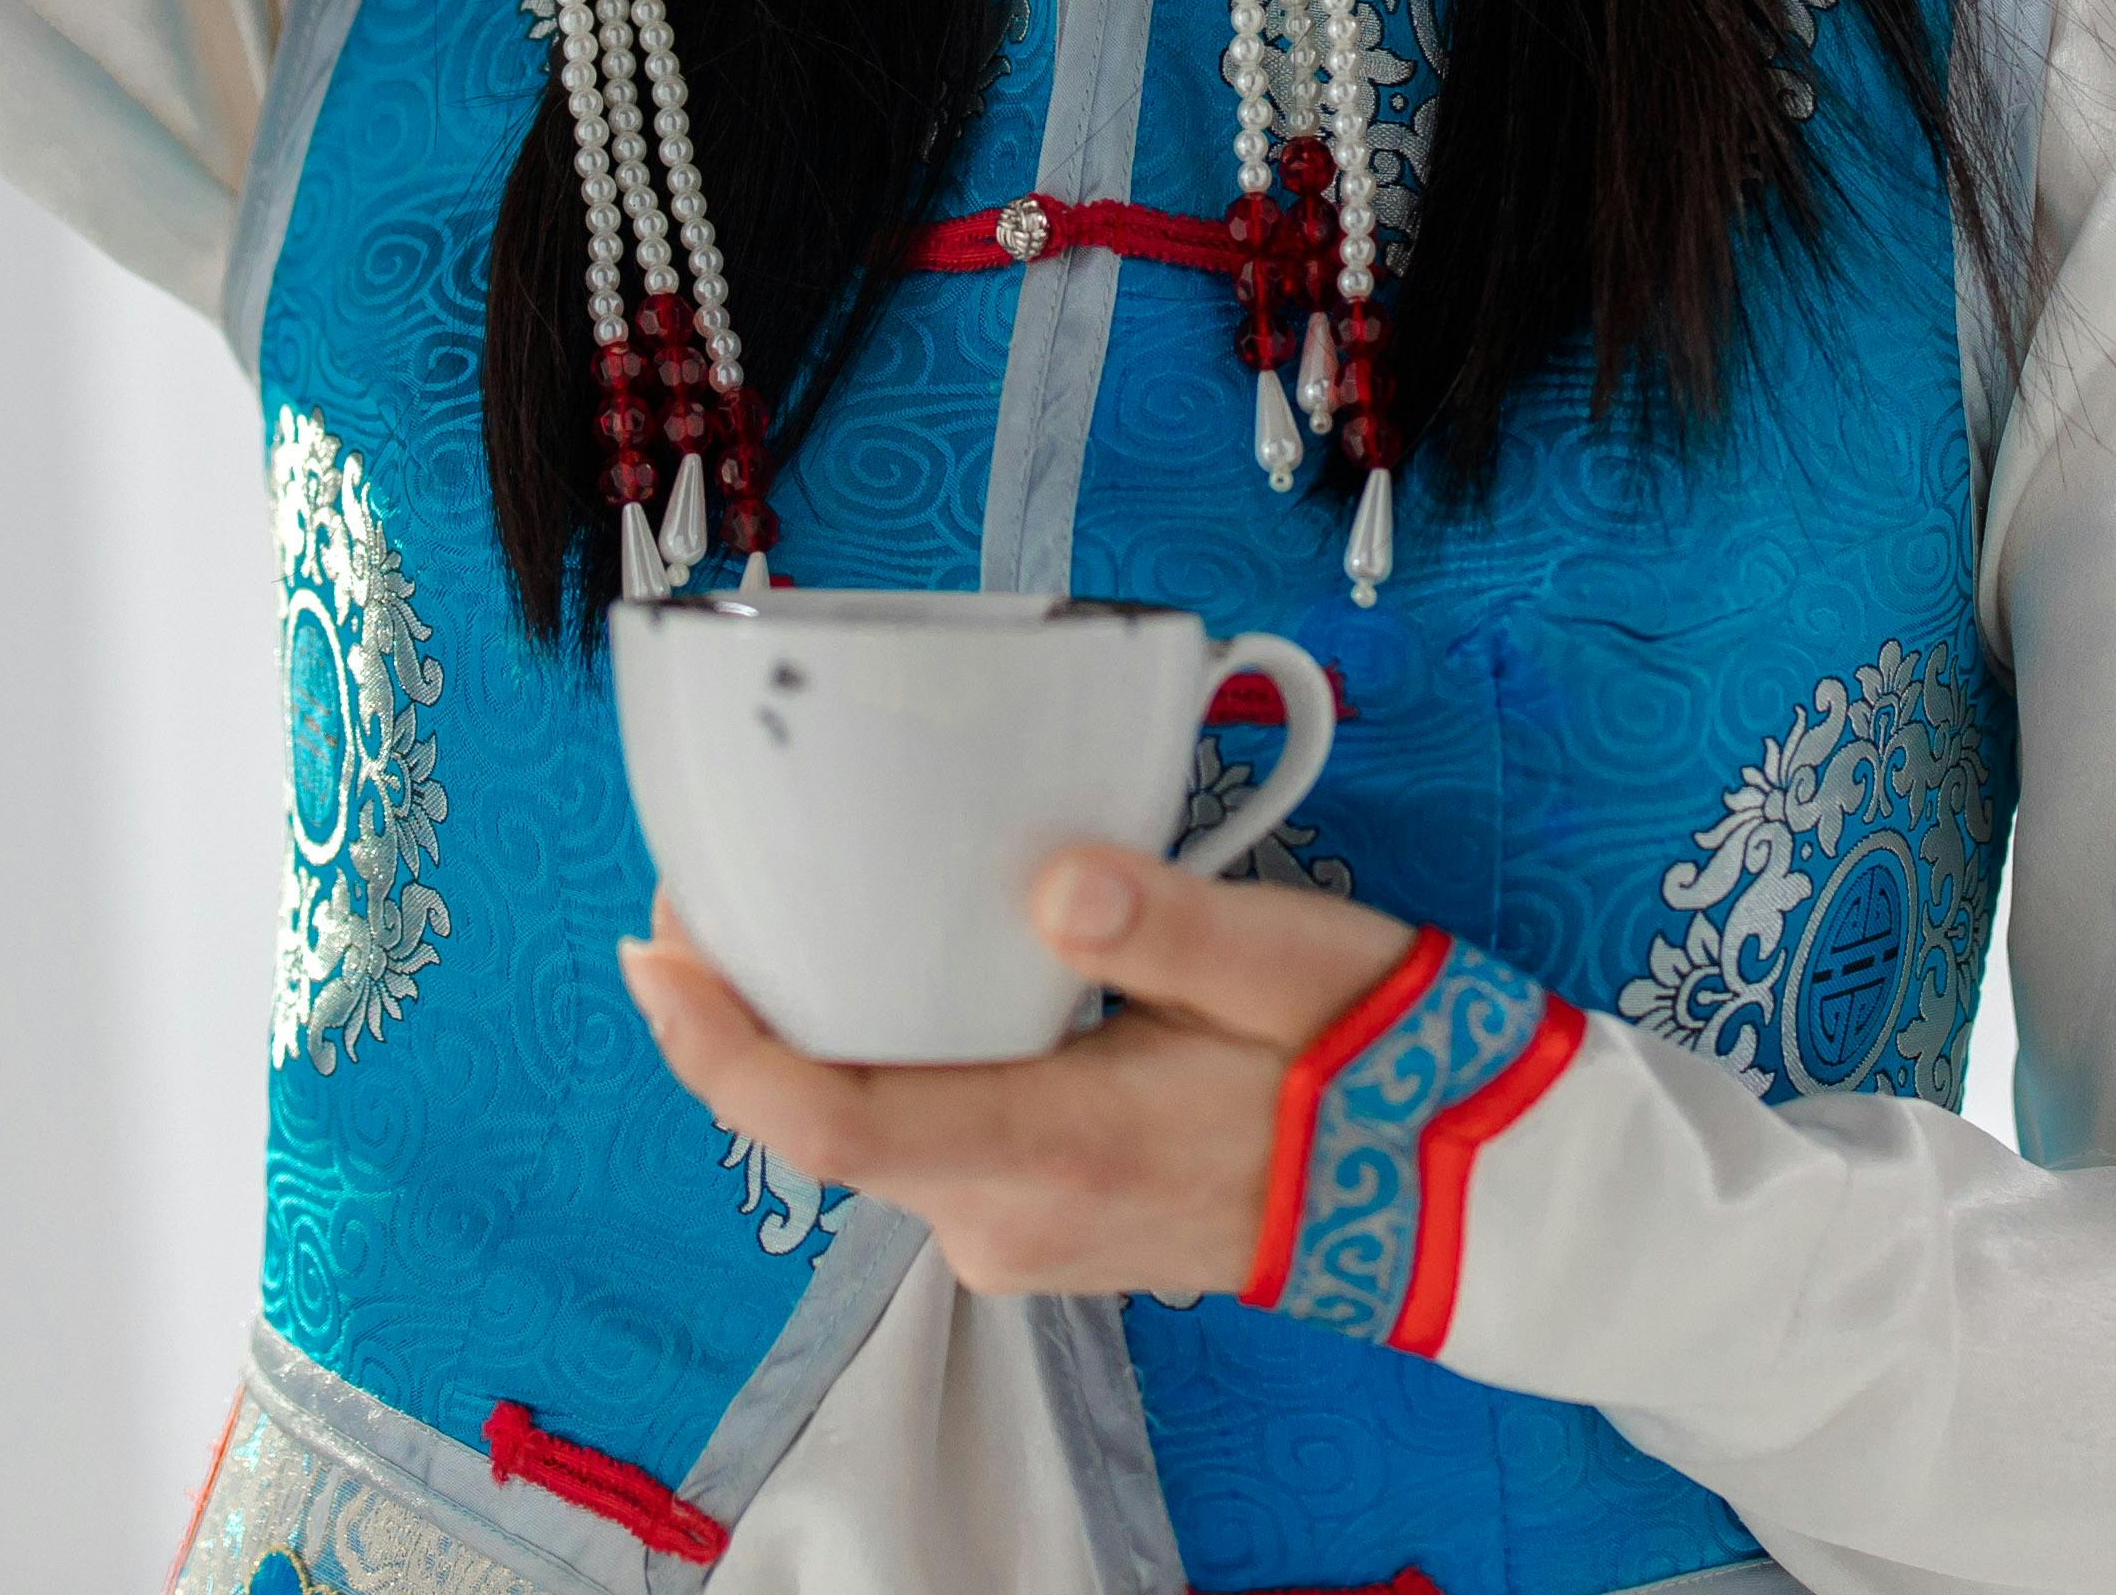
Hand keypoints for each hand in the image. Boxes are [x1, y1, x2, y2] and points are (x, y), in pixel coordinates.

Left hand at [619, 848, 1417, 1300]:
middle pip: (831, 1120)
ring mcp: (1028, 1236)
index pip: (833, 1125)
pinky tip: (899, 973)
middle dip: (752, 1008)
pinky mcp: (1048, 1221)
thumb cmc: (1377, 1067)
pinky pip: (932, 1140)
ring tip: (789, 905)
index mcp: (1056, 1151)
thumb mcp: (1289, 963)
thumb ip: (1166, 923)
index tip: (655, 954)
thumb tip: (1051, 880)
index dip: (720, 1048)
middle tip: (711, 879)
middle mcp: (1016, 1218)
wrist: (1461, 1196)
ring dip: (824, 1030)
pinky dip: (894, 1058)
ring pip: (880, 1128)